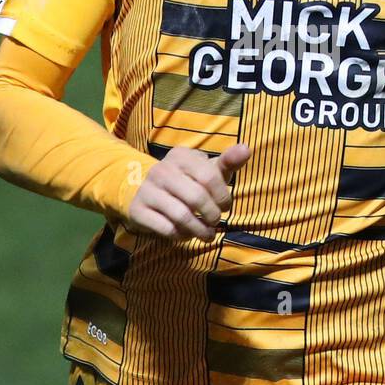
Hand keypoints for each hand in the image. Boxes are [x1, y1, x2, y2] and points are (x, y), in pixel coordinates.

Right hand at [125, 143, 251, 239]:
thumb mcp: (206, 170)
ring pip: (182, 216)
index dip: (223, 196)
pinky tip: (187, 234)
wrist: (142, 189)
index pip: (209, 176)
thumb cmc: (187, 181)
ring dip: (200, 230)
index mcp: (181, 156)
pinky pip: (166, 229)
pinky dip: (182, 236)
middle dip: (212, 215)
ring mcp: (147, 190)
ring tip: (207, 234)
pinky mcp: (138, 210)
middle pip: (197, 198)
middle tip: (216, 222)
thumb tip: (246, 149)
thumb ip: (228, 162)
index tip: (225, 206)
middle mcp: (162, 170)